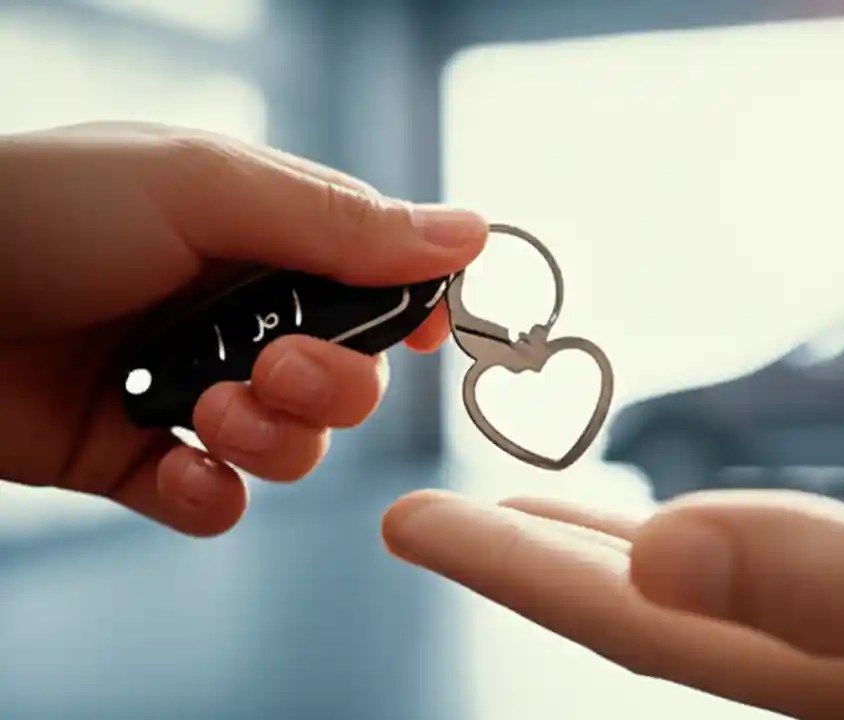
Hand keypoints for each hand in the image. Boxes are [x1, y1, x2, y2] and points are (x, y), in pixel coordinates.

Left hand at [0, 122, 485, 536]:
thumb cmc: (38, 210)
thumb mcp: (202, 189)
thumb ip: (341, 223)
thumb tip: (471, 233)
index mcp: (258, 232)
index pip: (374, 277)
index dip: (408, 313)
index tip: (417, 337)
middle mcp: (234, 312)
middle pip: (351, 375)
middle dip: (332, 385)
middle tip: (271, 366)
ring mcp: (188, 386)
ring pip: (296, 445)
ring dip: (274, 440)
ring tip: (205, 411)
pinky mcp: (137, 457)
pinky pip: (219, 499)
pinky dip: (215, 495)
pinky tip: (183, 470)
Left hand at [381, 395, 843, 717]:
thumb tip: (660, 555)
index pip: (651, 640)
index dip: (517, 581)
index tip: (410, 524)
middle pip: (663, 628)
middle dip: (531, 570)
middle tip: (425, 515)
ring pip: (720, 600)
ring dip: (611, 553)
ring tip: (530, 512)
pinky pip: (790, 568)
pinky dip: (713, 534)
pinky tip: (688, 516)